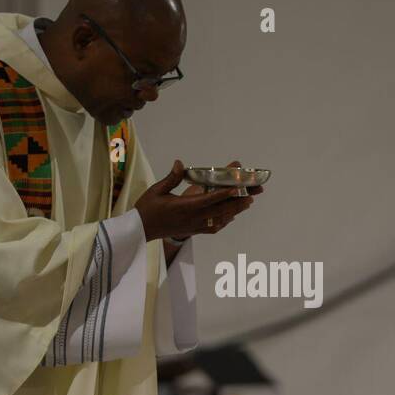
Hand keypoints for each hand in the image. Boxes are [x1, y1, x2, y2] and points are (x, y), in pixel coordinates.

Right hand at [135, 160, 258, 240]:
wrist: (141, 230)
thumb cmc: (148, 208)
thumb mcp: (157, 190)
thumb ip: (171, 178)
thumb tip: (180, 163)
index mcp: (184, 207)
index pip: (209, 199)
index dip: (225, 193)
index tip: (238, 187)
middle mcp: (193, 218)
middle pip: (221, 209)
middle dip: (238, 200)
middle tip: (254, 192)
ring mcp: (195, 226)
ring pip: (220, 218)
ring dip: (235, 210)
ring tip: (249, 201)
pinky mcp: (194, 231)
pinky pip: (213, 228)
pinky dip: (225, 221)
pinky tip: (232, 216)